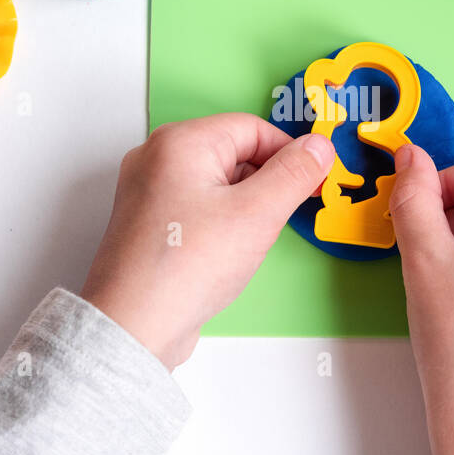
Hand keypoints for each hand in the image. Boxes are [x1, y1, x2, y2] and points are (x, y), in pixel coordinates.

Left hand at [81, 113, 333, 369]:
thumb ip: (294, 174)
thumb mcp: (258, 213)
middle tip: (286, 212)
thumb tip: (319, 146)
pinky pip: (197, 208)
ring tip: (252, 239)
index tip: (314, 178)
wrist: (133, 326)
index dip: (289, 152)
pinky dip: (221, 222)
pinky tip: (227, 252)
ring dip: (245, 204)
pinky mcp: (147, 225)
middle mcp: (156, 159)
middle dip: (267, 180)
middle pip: (232, 152)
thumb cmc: (186, 266)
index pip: (251, 128)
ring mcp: (147, 193)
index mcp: (179, 142)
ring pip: (215, 182)